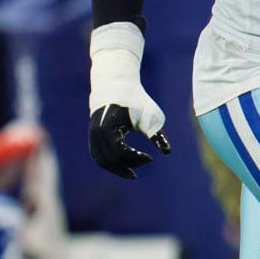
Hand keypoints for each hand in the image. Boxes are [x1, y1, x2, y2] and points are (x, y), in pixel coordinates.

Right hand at [88, 22, 169, 178]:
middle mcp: (96, 133)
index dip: (136, 159)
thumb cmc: (136, 99)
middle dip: (126, 167)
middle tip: (142, 166)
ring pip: (101, 160)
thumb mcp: (149, 115)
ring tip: (133, 172)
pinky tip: (124, 165)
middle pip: (109, 160)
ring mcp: (92, 135)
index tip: (150, 159)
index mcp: (109, 127)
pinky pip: (98, 155)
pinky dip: (110, 162)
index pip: (121, 153)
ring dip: (117, 168)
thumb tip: (167, 152)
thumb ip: (156, 134)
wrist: (116, 86)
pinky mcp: (93, 136)